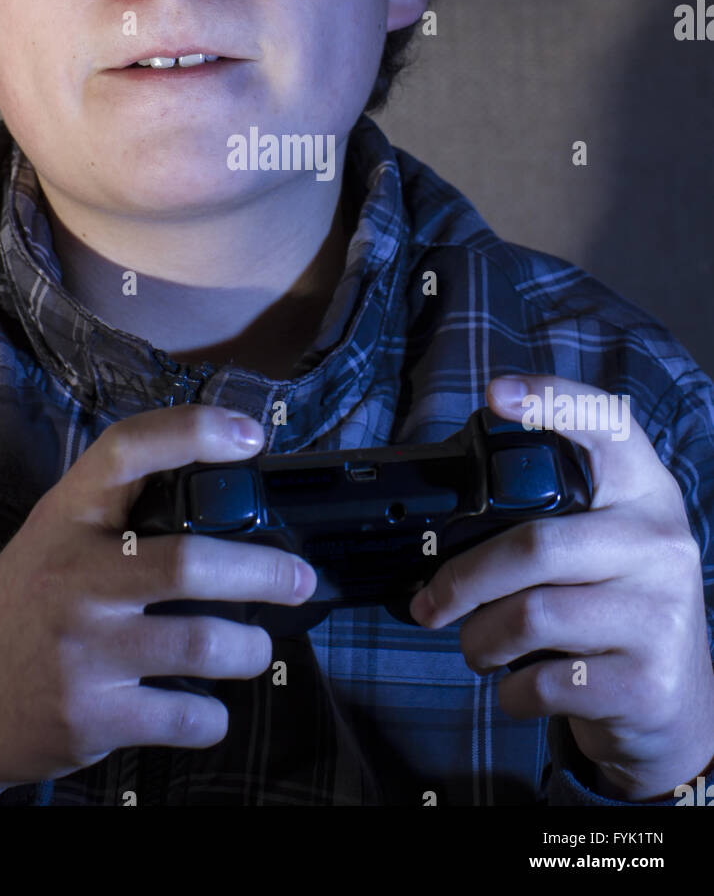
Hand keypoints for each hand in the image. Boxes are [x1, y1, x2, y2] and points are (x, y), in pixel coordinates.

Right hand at [0, 404, 316, 799]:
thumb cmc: (28, 603)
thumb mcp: (57, 535)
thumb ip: (122, 512)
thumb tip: (228, 490)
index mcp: (68, 518)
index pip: (129, 451)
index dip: (194, 431)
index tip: (249, 437)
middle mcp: (76, 577)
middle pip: (190, 563)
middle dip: (265, 572)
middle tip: (298, 578)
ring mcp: (83, 649)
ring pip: (202, 644)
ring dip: (249, 648)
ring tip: (255, 645)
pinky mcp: (91, 716)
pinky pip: (185, 715)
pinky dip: (212, 715)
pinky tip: (208, 705)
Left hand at [408, 374, 713, 800]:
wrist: (673, 706)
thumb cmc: (611, 608)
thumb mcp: (600, 545)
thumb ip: (550, 514)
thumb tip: (446, 515)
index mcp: (644, 492)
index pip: (605, 427)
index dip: (551, 402)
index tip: (496, 395)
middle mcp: (660, 542)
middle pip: (535, 545)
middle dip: (462, 580)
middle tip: (428, 602)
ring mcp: (659, 612)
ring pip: (529, 616)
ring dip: (480, 640)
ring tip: (478, 646)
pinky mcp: (645, 680)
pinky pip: (543, 681)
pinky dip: (509, 689)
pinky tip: (520, 683)